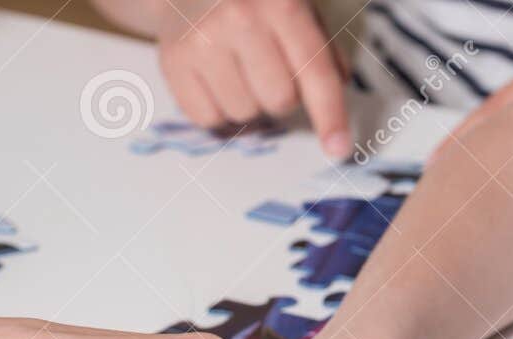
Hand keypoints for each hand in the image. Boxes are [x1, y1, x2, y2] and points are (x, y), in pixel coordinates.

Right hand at [153, 0, 350, 159]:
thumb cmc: (252, 3)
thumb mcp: (296, 9)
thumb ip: (322, 49)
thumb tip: (338, 88)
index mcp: (281, 3)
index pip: (314, 72)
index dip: (330, 116)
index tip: (338, 149)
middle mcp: (240, 18)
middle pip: (280, 101)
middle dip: (281, 97)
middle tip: (267, 71)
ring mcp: (203, 41)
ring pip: (244, 114)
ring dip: (248, 103)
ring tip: (237, 71)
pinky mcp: (173, 62)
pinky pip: (209, 119)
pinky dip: (218, 109)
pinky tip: (215, 78)